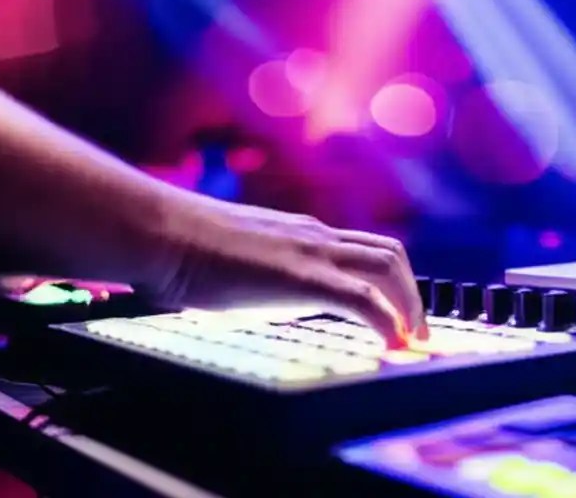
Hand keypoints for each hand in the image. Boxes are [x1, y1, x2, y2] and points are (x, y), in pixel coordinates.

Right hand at [150, 192, 428, 347]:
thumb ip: (254, 272)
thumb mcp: (232, 258)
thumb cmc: (178, 247)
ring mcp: (312, 252)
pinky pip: (362, 299)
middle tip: (415, 329)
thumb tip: (250, 294)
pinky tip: (391, 343)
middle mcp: (314, 236)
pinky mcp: (303, 277)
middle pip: (388, 254)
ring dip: (408, 304)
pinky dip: (386, 320)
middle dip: (411, 292)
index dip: (387, 279)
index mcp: (299, 232)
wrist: (160, 231)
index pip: (361, 248)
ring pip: (388, 268)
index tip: (396, 310)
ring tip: (411, 338)